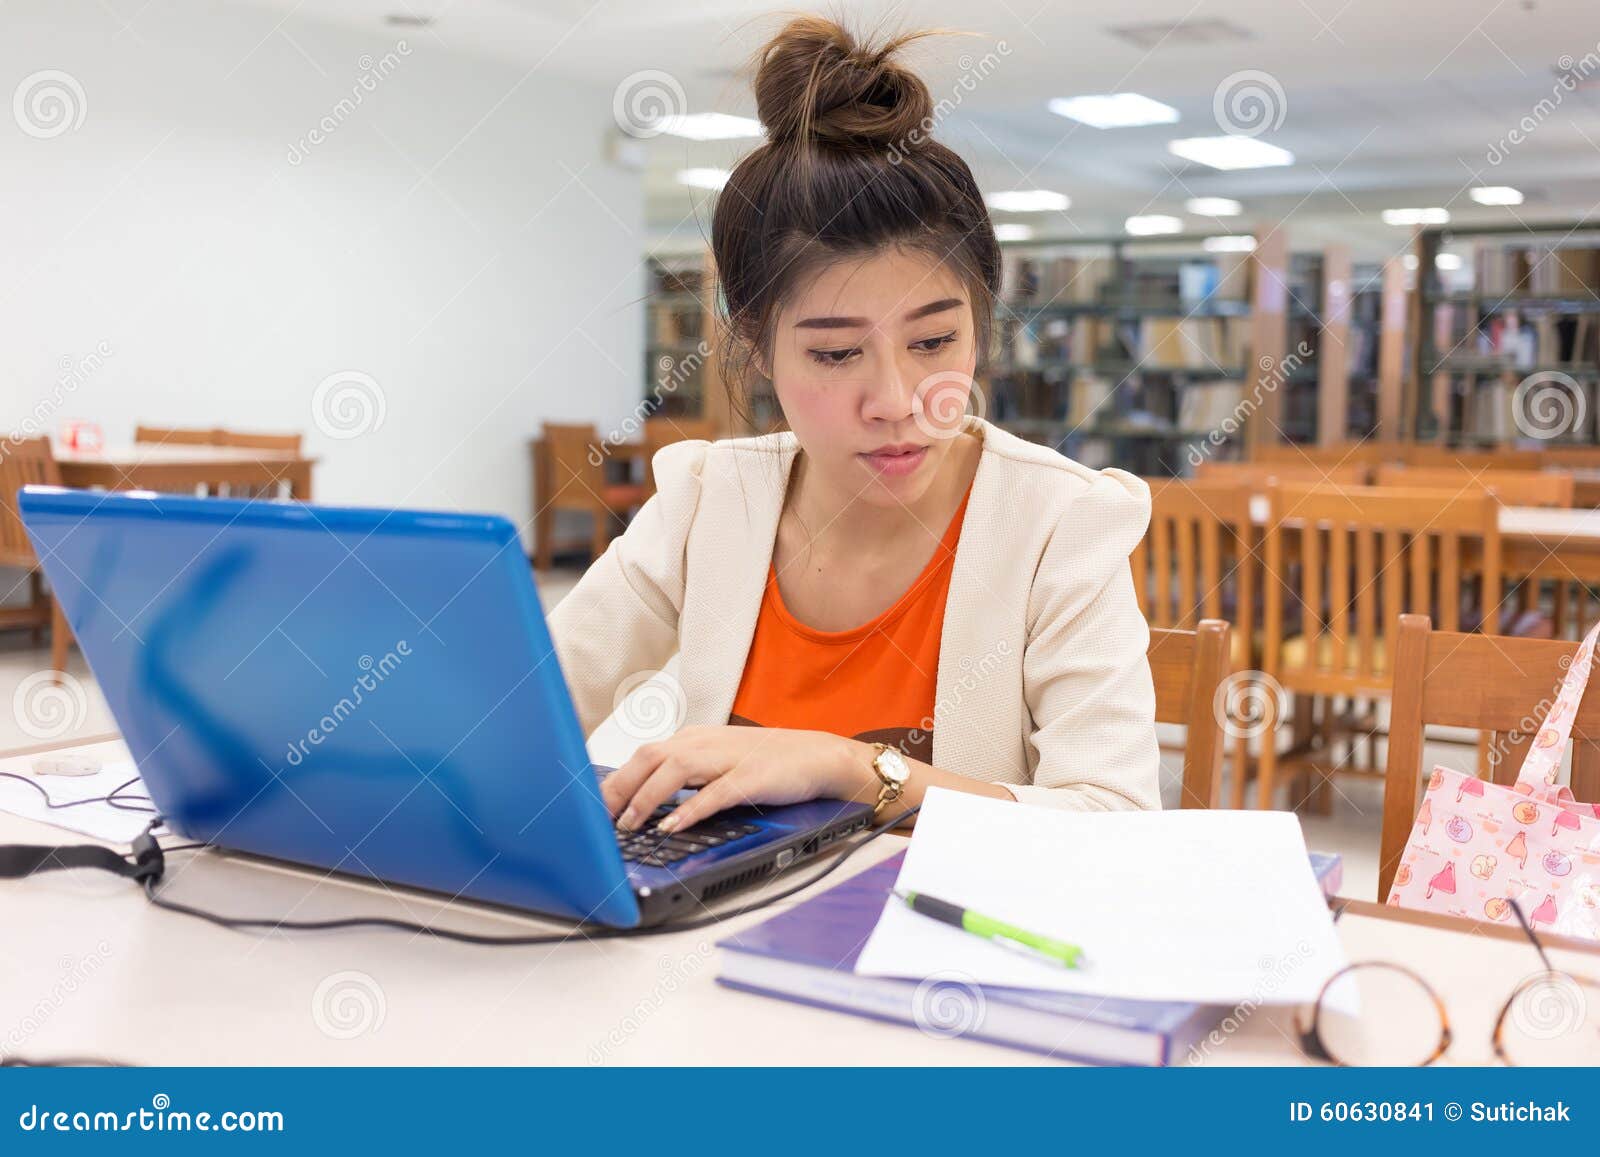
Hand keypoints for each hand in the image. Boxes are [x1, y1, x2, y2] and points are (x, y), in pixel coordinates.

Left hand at [600, 725, 875, 831]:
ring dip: (646, 798)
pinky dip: (689, 809)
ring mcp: (729, 758)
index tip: (591, 807)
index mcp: (694, 739)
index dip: (613, 781)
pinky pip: (714, 793)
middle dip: (618, 788)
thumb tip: (645, 805)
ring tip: (628, 824)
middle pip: (649, 757)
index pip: (643, 755)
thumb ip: (685, 778)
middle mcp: (706, 743)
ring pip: (674, 769)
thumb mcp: (718, 764)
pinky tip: (671, 826)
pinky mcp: (751, 777)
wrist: (819, 756)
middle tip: (597, 818)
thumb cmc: (767, 763)